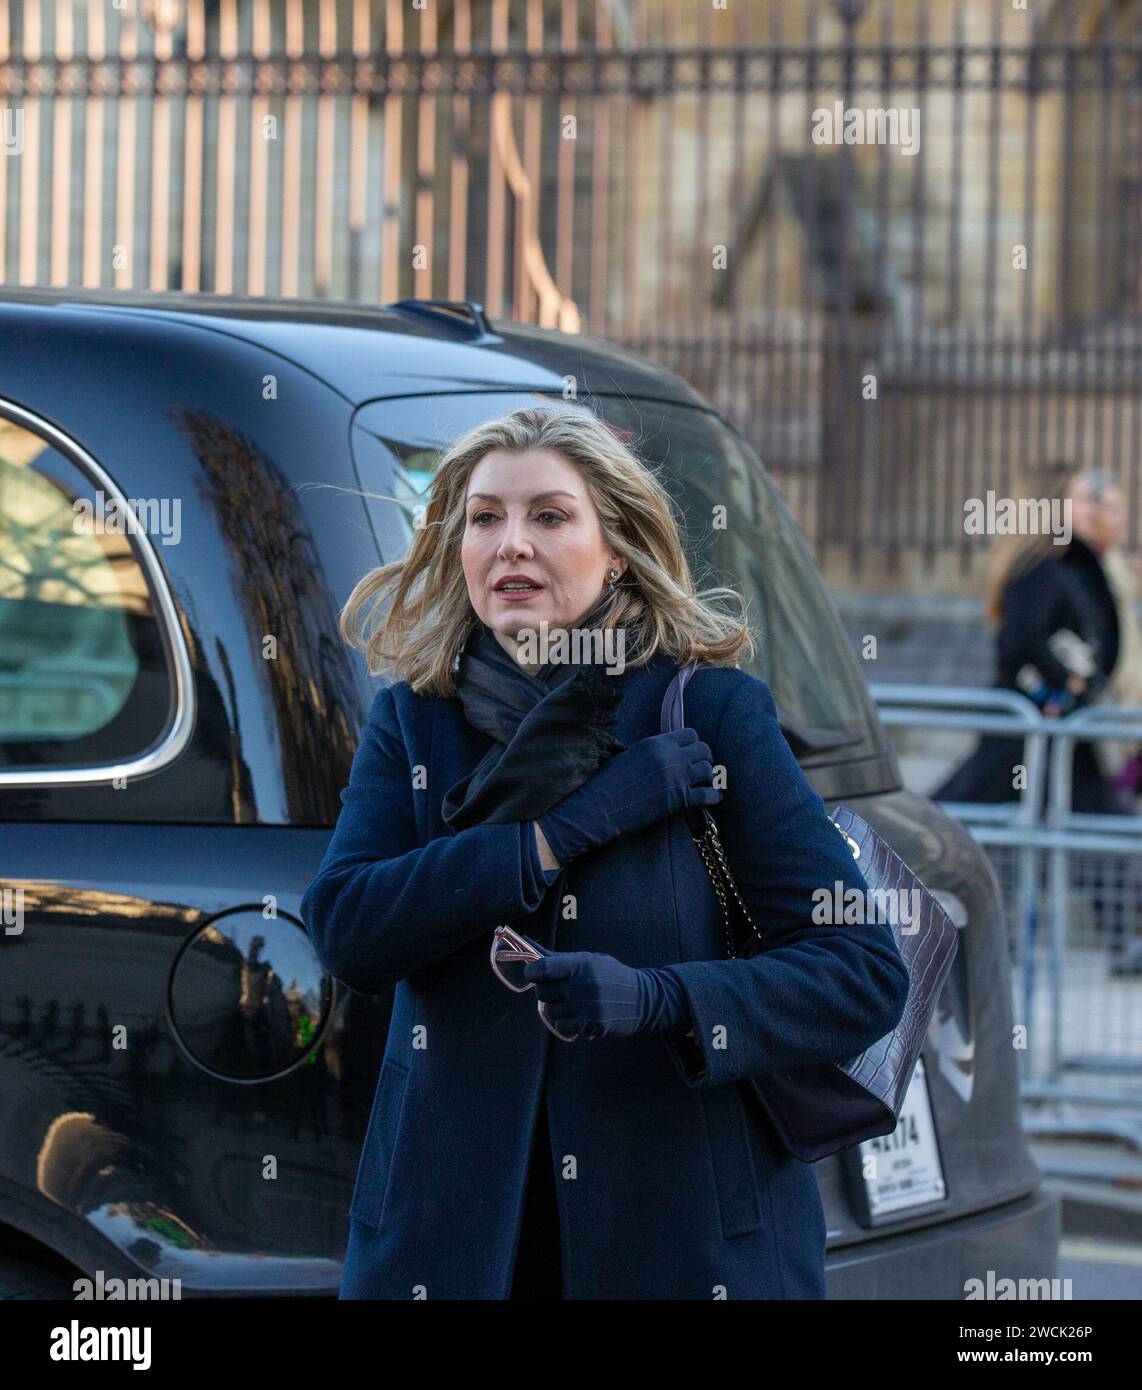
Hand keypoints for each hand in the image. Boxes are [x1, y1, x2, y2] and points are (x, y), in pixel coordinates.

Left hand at [523, 950, 687, 1039]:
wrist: (644, 999)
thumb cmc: (613, 976)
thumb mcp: (591, 960)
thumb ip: (560, 959)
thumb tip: (530, 950)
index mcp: (581, 964)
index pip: (543, 968)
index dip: (532, 972)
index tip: (534, 974)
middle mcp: (582, 984)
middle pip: (542, 992)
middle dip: (548, 992)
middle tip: (563, 990)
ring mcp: (587, 1006)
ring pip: (550, 1011)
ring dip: (558, 1009)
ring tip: (576, 1004)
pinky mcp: (591, 1025)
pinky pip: (561, 1027)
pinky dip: (566, 1023)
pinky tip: (580, 1016)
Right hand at [537, 728, 720, 867]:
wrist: (600, 807)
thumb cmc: (607, 781)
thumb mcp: (627, 755)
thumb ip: (649, 751)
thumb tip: (659, 751)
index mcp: (656, 743)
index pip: (690, 733)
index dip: (692, 743)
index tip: (690, 751)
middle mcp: (671, 757)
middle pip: (704, 749)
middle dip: (704, 757)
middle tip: (700, 766)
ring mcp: (677, 778)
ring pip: (708, 769)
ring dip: (708, 776)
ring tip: (704, 782)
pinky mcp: (680, 800)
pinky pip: (708, 795)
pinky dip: (713, 797)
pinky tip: (713, 798)